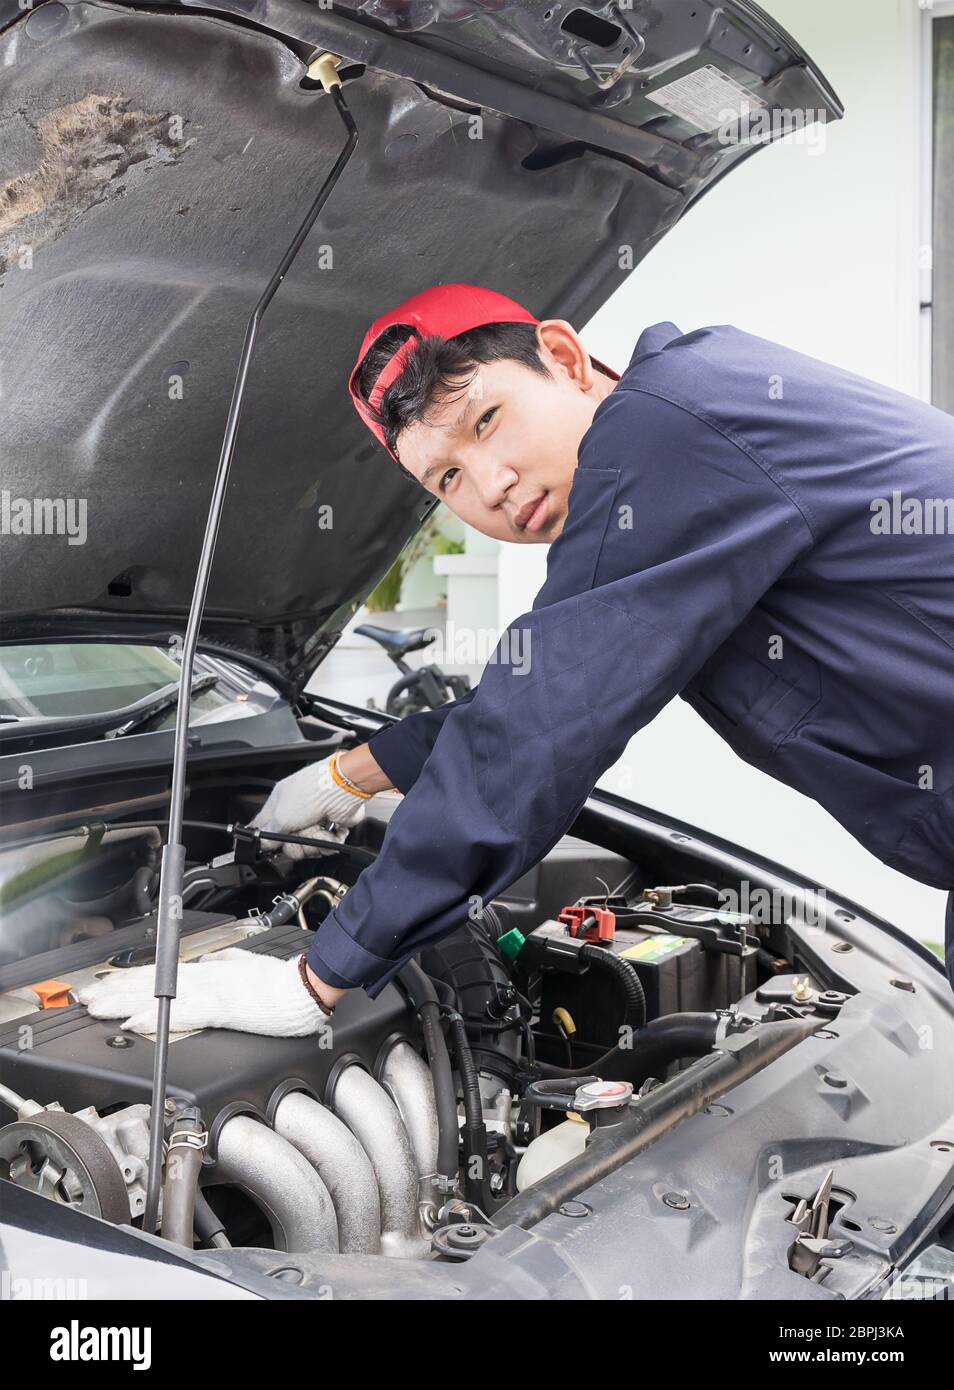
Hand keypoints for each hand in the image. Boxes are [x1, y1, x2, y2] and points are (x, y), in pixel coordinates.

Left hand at [75, 949, 331, 1036]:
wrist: (305, 988)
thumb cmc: (284, 982)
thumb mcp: (250, 965)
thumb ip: (230, 962)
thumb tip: (214, 959)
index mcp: (211, 971)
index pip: (162, 974)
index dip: (132, 979)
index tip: (107, 984)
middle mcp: (205, 978)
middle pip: (152, 983)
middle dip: (116, 991)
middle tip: (86, 997)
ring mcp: (211, 991)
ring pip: (157, 995)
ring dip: (124, 1003)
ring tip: (98, 1008)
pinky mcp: (221, 1007)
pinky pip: (180, 1014)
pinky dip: (155, 1019)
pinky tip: (134, 1024)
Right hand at [249, 751, 370, 860]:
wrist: (343, 790)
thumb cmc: (312, 792)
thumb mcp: (281, 816)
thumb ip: (270, 834)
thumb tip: (264, 844)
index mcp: (279, 803)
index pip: (265, 825)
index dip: (266, 838)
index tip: (269, 847)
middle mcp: (297, 812)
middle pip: (288, 843)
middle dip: (295, 845)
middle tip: (299, 837)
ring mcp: (315, 820)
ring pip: (308, 846)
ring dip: (314, 842)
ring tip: (318, 830)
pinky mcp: (332, 827)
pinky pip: (326, 845)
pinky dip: (329, 841)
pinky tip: (330, 832)